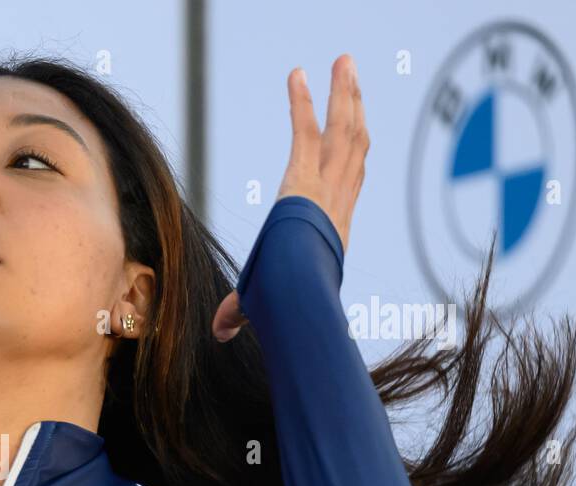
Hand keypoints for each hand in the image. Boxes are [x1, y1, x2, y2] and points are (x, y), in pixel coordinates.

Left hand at [213, 53, 368, 342]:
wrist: (293, 294)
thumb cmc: (285, 302)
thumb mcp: (259, 303)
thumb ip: (238, 312)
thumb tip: (218, 333)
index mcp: (333, 226)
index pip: (350, 181)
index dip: (354, 154)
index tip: (357, 130)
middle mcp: (337, 202)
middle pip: (355, 145)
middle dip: (355, 108)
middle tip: (353, 80)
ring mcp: (326, 187)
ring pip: (345, 130)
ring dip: (345, 93)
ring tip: (344, 62)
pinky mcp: (305, 176)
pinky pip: (306, 129)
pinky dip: (302, 101)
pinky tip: (297, 73)